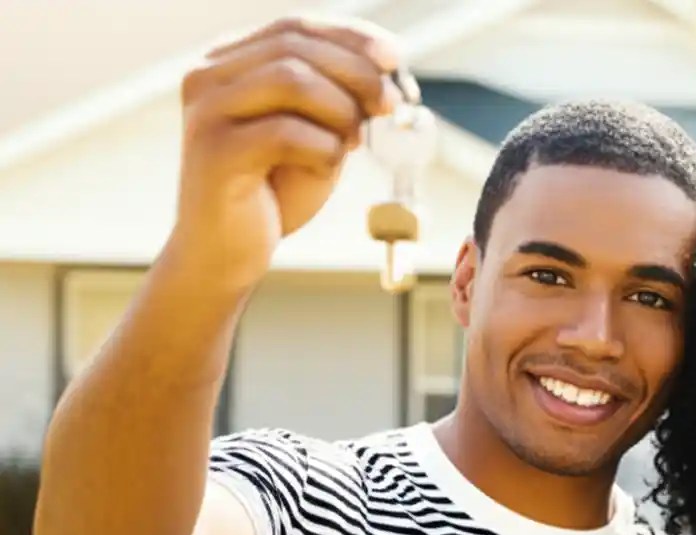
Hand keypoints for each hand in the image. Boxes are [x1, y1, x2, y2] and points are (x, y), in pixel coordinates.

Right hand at [168, 16, 402, 286]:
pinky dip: (323, 150)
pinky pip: (286, 133)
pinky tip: (324, 169)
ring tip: (353, 143)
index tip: (394, 56)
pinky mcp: (214, 151)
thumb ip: (339, 99)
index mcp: (228, 63)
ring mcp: (207, 112)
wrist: (228, 251)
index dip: (349, 35)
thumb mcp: (315, 132)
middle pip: (295, 47)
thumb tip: (387, 72)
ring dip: (341, 111)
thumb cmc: (274, 191)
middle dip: (356, 73)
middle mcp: (207, 77)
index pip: (293, 27)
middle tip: (390, 104)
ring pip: (292, 81)